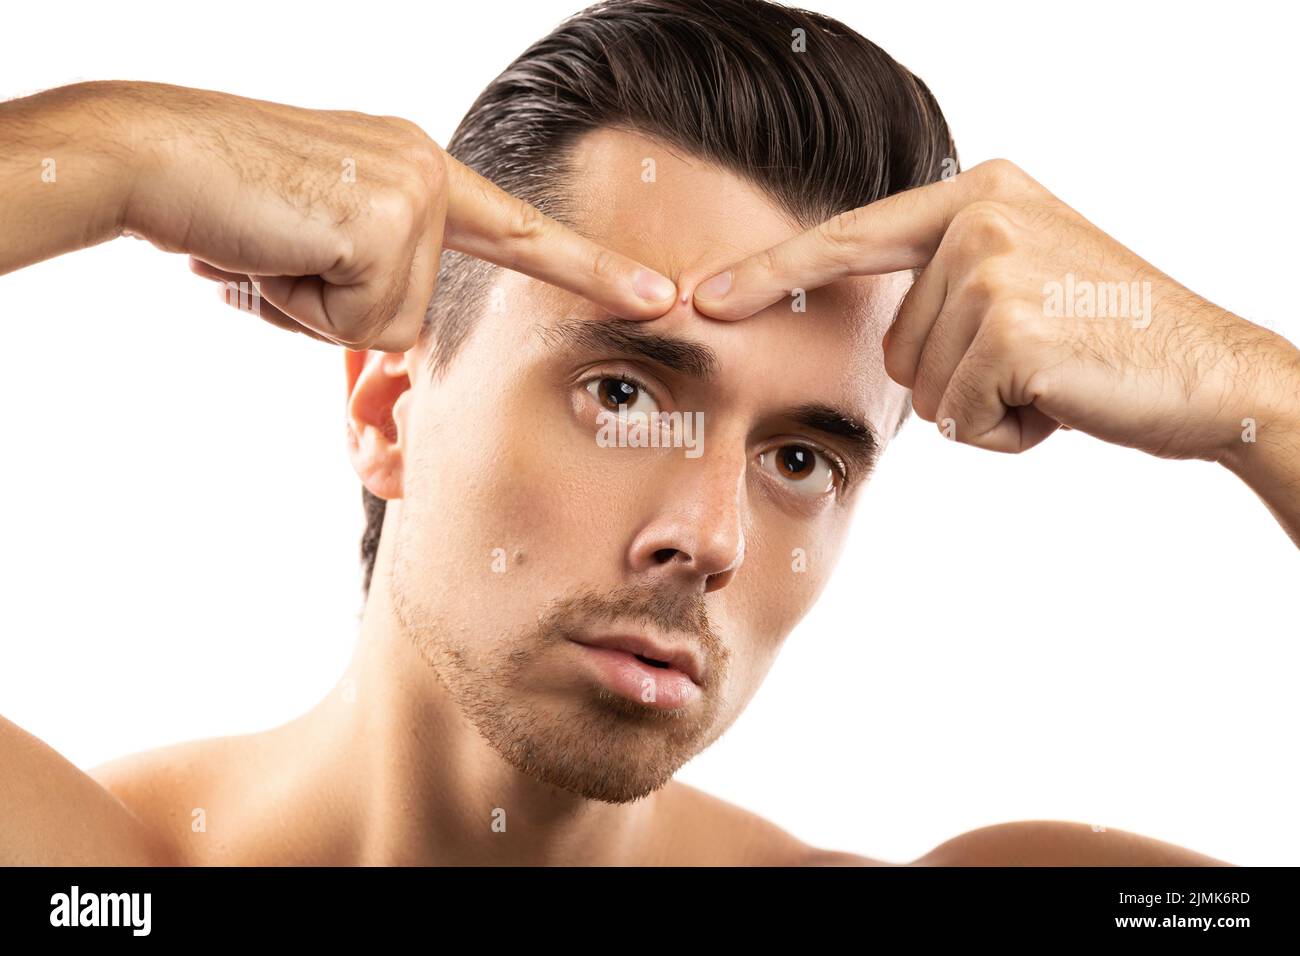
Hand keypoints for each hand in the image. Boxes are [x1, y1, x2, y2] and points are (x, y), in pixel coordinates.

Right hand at [114, 81, 676, 349]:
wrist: (149, 154)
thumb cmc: (221, 206)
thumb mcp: (316, 246)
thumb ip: (373, 278)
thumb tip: (387, 330)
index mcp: (420, 172)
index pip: (521, 233)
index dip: (592, 271)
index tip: (660, 298)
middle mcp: (429, 170)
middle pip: (414, 311)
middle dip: (334, 307)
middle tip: (277, 247)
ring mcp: (416, 190)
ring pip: (387, 321)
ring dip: (314, 305)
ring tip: (270, 244)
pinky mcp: (392, 214)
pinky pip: (361, 315)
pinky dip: (301, 303)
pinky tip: (269, 245)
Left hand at [690, 159, 1299, 463]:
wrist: (1214, 375)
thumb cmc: (1112, 341)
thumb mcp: (1025, 280)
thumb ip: (947, 285)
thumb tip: (874, 341)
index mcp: (977, 194)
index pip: (850, 237)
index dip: (773, 271)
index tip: (705, 298)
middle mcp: (980, 215)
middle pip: (893, 345)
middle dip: (953, 380)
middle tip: (1037, 364)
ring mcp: (994, 266)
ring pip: (923, 388)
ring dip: (981, 408)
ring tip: (1054, 379)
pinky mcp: (1010, 327)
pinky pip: (959, 419)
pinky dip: (1005, 434)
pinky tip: (1063, 402)